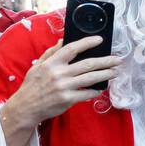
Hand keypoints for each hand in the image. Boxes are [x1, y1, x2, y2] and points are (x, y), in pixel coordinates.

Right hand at [5, 36, 119, 125]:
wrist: (27, 106)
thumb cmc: (33, 85)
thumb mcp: (38, 66)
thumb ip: (51, 53)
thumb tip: (63, 40)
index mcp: (51, 63)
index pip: (71, 48)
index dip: (87, 43)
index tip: (100, 40)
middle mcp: (58, 73)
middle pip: (87, 64)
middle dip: (105, 61)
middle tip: (117, 59)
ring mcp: (64, 87)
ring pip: (91, 78)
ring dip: (106, 74)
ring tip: (115, 72)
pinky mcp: (68, 99)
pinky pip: (87, 93)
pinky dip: (96, 90)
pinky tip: (102, 88)